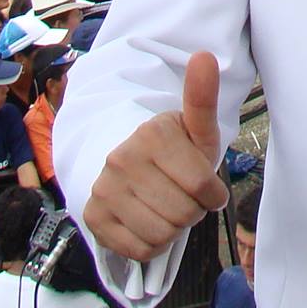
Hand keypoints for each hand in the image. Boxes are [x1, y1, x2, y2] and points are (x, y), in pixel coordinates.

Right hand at [83, 51, 229, 264]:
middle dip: (192, 211)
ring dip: (173, 229)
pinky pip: (140, 250)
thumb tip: (204, 56)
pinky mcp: (94, 217)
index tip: (206, 185)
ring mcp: (104, 189)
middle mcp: (121, 158)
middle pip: (183, 214)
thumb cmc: (173, 150)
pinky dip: (153, 244)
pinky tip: (149, 221)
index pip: (202, 187)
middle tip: (181, 195)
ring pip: (162, 235)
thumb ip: (202, 98)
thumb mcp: (196, 128)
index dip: (212, 194)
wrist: (128, 163)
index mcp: (152, 134)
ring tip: (165, 206)